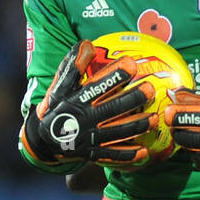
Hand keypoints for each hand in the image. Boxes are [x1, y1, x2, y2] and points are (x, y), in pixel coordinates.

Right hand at [22, 40, 156, 166]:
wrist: (44, 140)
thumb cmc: (56, 107)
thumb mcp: (60, 86)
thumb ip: (73, 66)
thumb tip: (88, 44)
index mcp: (79, 100)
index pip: (99, 86)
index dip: (115, 75)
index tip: (131, 64)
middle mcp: (87, 118)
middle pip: (114, 108)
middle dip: (134, 99)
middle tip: (150, 89)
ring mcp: (91, 138)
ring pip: (118, 132)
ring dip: (138, 125)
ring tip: (154, 120)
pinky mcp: (94, 153)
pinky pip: (113, 155)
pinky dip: (129, 155)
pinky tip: (144, 152)